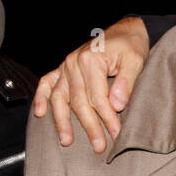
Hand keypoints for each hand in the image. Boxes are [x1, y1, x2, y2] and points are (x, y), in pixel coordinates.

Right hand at [33, 17, 150, 152]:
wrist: (125, 30)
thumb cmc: (130, 45)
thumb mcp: (135, 60)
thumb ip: (127, 82)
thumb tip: (117, 105)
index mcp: (91, 60)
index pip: (98, 97)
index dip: (108, 118)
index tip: (116, 134)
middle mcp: (74, 63)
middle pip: (79, 102)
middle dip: (90, 126)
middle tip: (99, 146)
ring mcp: (65, 66)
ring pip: (60, 98)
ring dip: (62, 121)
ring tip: (66, 141)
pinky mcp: (62, 69)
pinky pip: (46, 83)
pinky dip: (41, 97)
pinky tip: (40, 113)